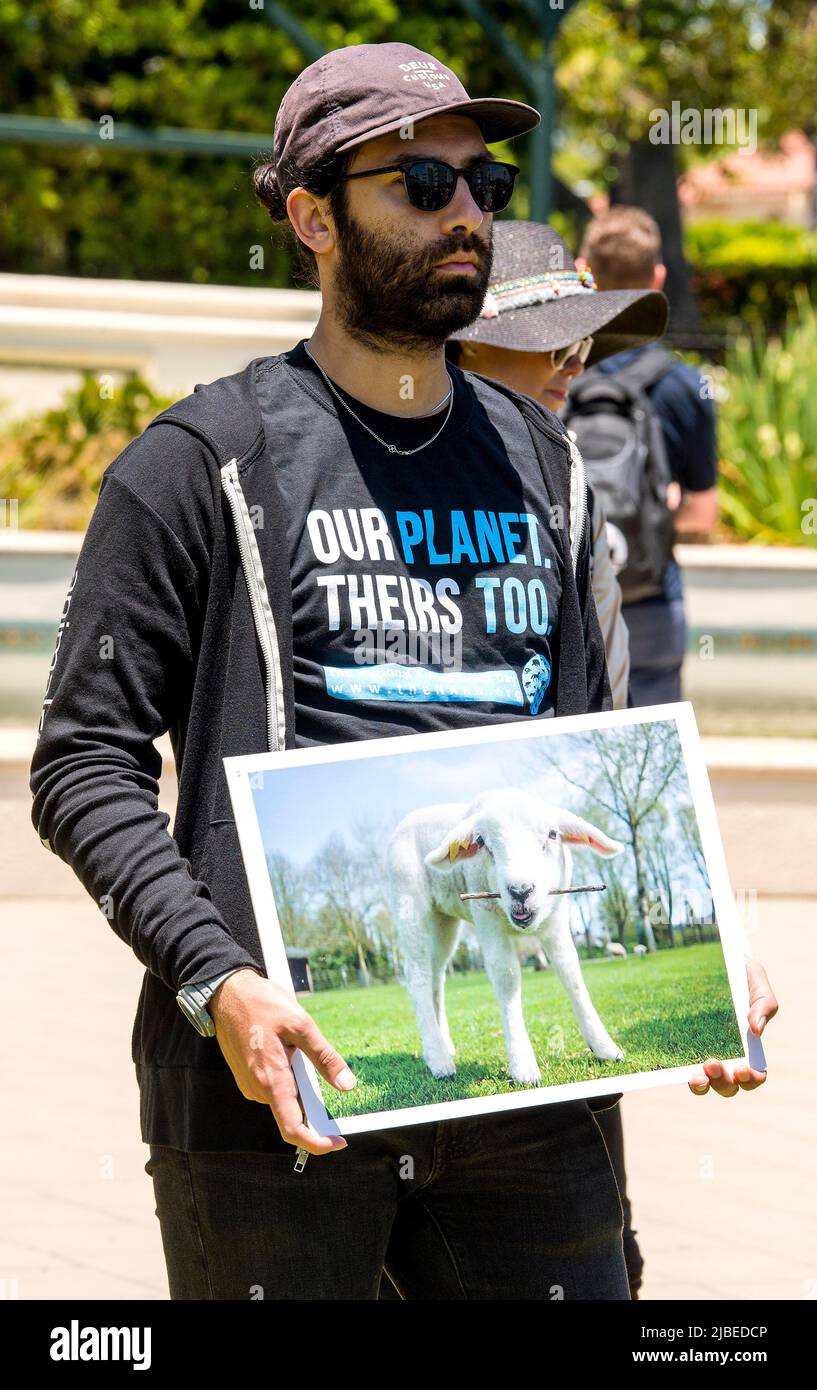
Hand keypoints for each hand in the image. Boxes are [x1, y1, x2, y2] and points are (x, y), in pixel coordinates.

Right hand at [210, 968, 355, 1154]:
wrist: (227, 993)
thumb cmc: (262, 1004)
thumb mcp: (301, 1025)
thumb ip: (325, 1058)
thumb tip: (347, 1085)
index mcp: (271, 1080)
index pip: (293, 1129)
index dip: (317, 1143)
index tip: (338, 1142)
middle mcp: (258, 1089)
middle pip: (292, 1113)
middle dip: (314, 1105)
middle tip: (331, 1079)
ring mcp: (250, 1084)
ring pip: (283, 1099)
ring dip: (300, 1086)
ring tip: (300, 1050)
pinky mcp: (248, 1077)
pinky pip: (274, 1088)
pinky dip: (289, 1079)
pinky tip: (290, 1053)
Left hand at [688, 957, 777, 1096]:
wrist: (714, 961)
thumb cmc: (741, 973)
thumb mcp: (756, 981)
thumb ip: (764, 1004)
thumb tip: (756, 1030)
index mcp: (751, 1046)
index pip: (755, 1074)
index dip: (751, 1079)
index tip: (741, 1069)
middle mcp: (729, 1055)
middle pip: (729, 1085)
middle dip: (722, 1082)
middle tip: (712, 1063)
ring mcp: (705, 1051)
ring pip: (706, 1083)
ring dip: (702, 1085)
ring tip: (696, 1075)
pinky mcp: (685, 1044)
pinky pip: (681, 1066)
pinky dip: (679, 1072)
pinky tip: (673, 1068)